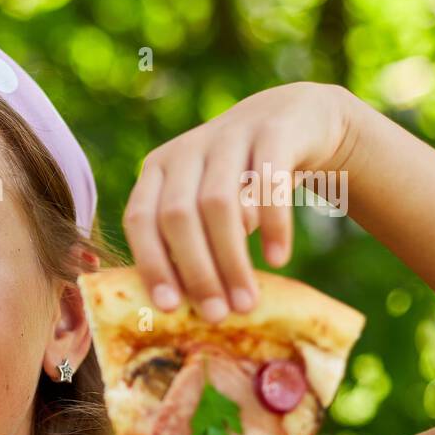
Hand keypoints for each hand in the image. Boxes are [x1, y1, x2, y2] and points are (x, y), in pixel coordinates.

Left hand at [122, 81, 358, 320]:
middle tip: (217, 315)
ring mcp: (227, 135)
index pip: (140, 219)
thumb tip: (180, 307)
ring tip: (247, 301)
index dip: (151, 263)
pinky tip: (277, 259)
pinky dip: (272, 224)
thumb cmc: (239, 181)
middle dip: (196, 271)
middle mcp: (185, 150)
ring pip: (219, 203)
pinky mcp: (273, 131)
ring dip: (232, 259)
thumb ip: (187, 242)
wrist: (294, 119)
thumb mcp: (203, 203)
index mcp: (157, 170)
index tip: (169, 307)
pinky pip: (268, 181)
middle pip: (178, 216)